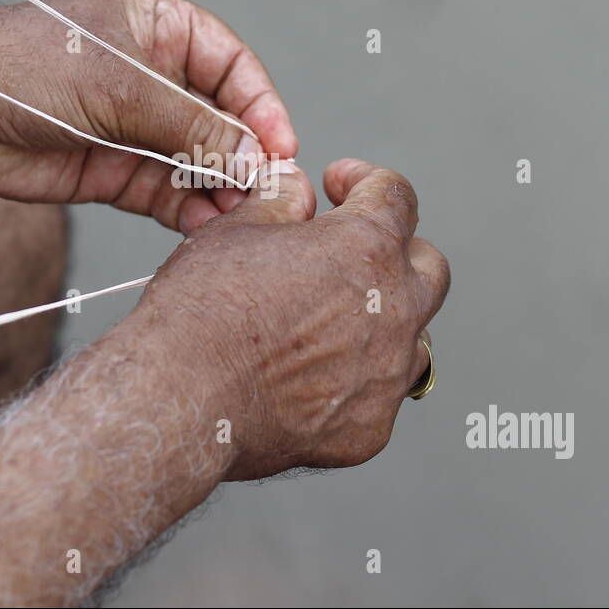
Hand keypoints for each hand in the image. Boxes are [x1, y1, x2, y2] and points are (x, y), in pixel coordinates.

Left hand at [0, 0, 296, 232]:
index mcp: (158, 26)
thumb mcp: (121, 87)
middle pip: (221, 119)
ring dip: (220, 188)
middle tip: (271, 194)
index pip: (233, 65)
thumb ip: (194, 125)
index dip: (261, 107)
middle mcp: (150, 75)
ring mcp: (131, 125)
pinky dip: (187, 208)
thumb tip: (256, 159)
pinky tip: (205, 224)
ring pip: (196, 161)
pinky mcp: (110, 169)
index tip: (281, 148)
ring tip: (242, 217)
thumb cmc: (20, 66)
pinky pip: (165, 191)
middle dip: (246, 156)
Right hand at [125, 158, 450, 479]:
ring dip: (384, 326)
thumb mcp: (233, 231)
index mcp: (366, 247)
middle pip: (428, 266)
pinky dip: (352, 386)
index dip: (365, 180)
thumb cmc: (201, 315)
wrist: (180, 398)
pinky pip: (377, 398)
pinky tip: (309, 382)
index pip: (395, 195)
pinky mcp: (369, 428)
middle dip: (394, 252)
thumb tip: (293, 191)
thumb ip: (279, 203)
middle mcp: (393, 310)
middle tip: (349, 254)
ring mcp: (386, 375)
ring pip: (414, 340)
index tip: (342, 185)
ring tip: (334, 326)